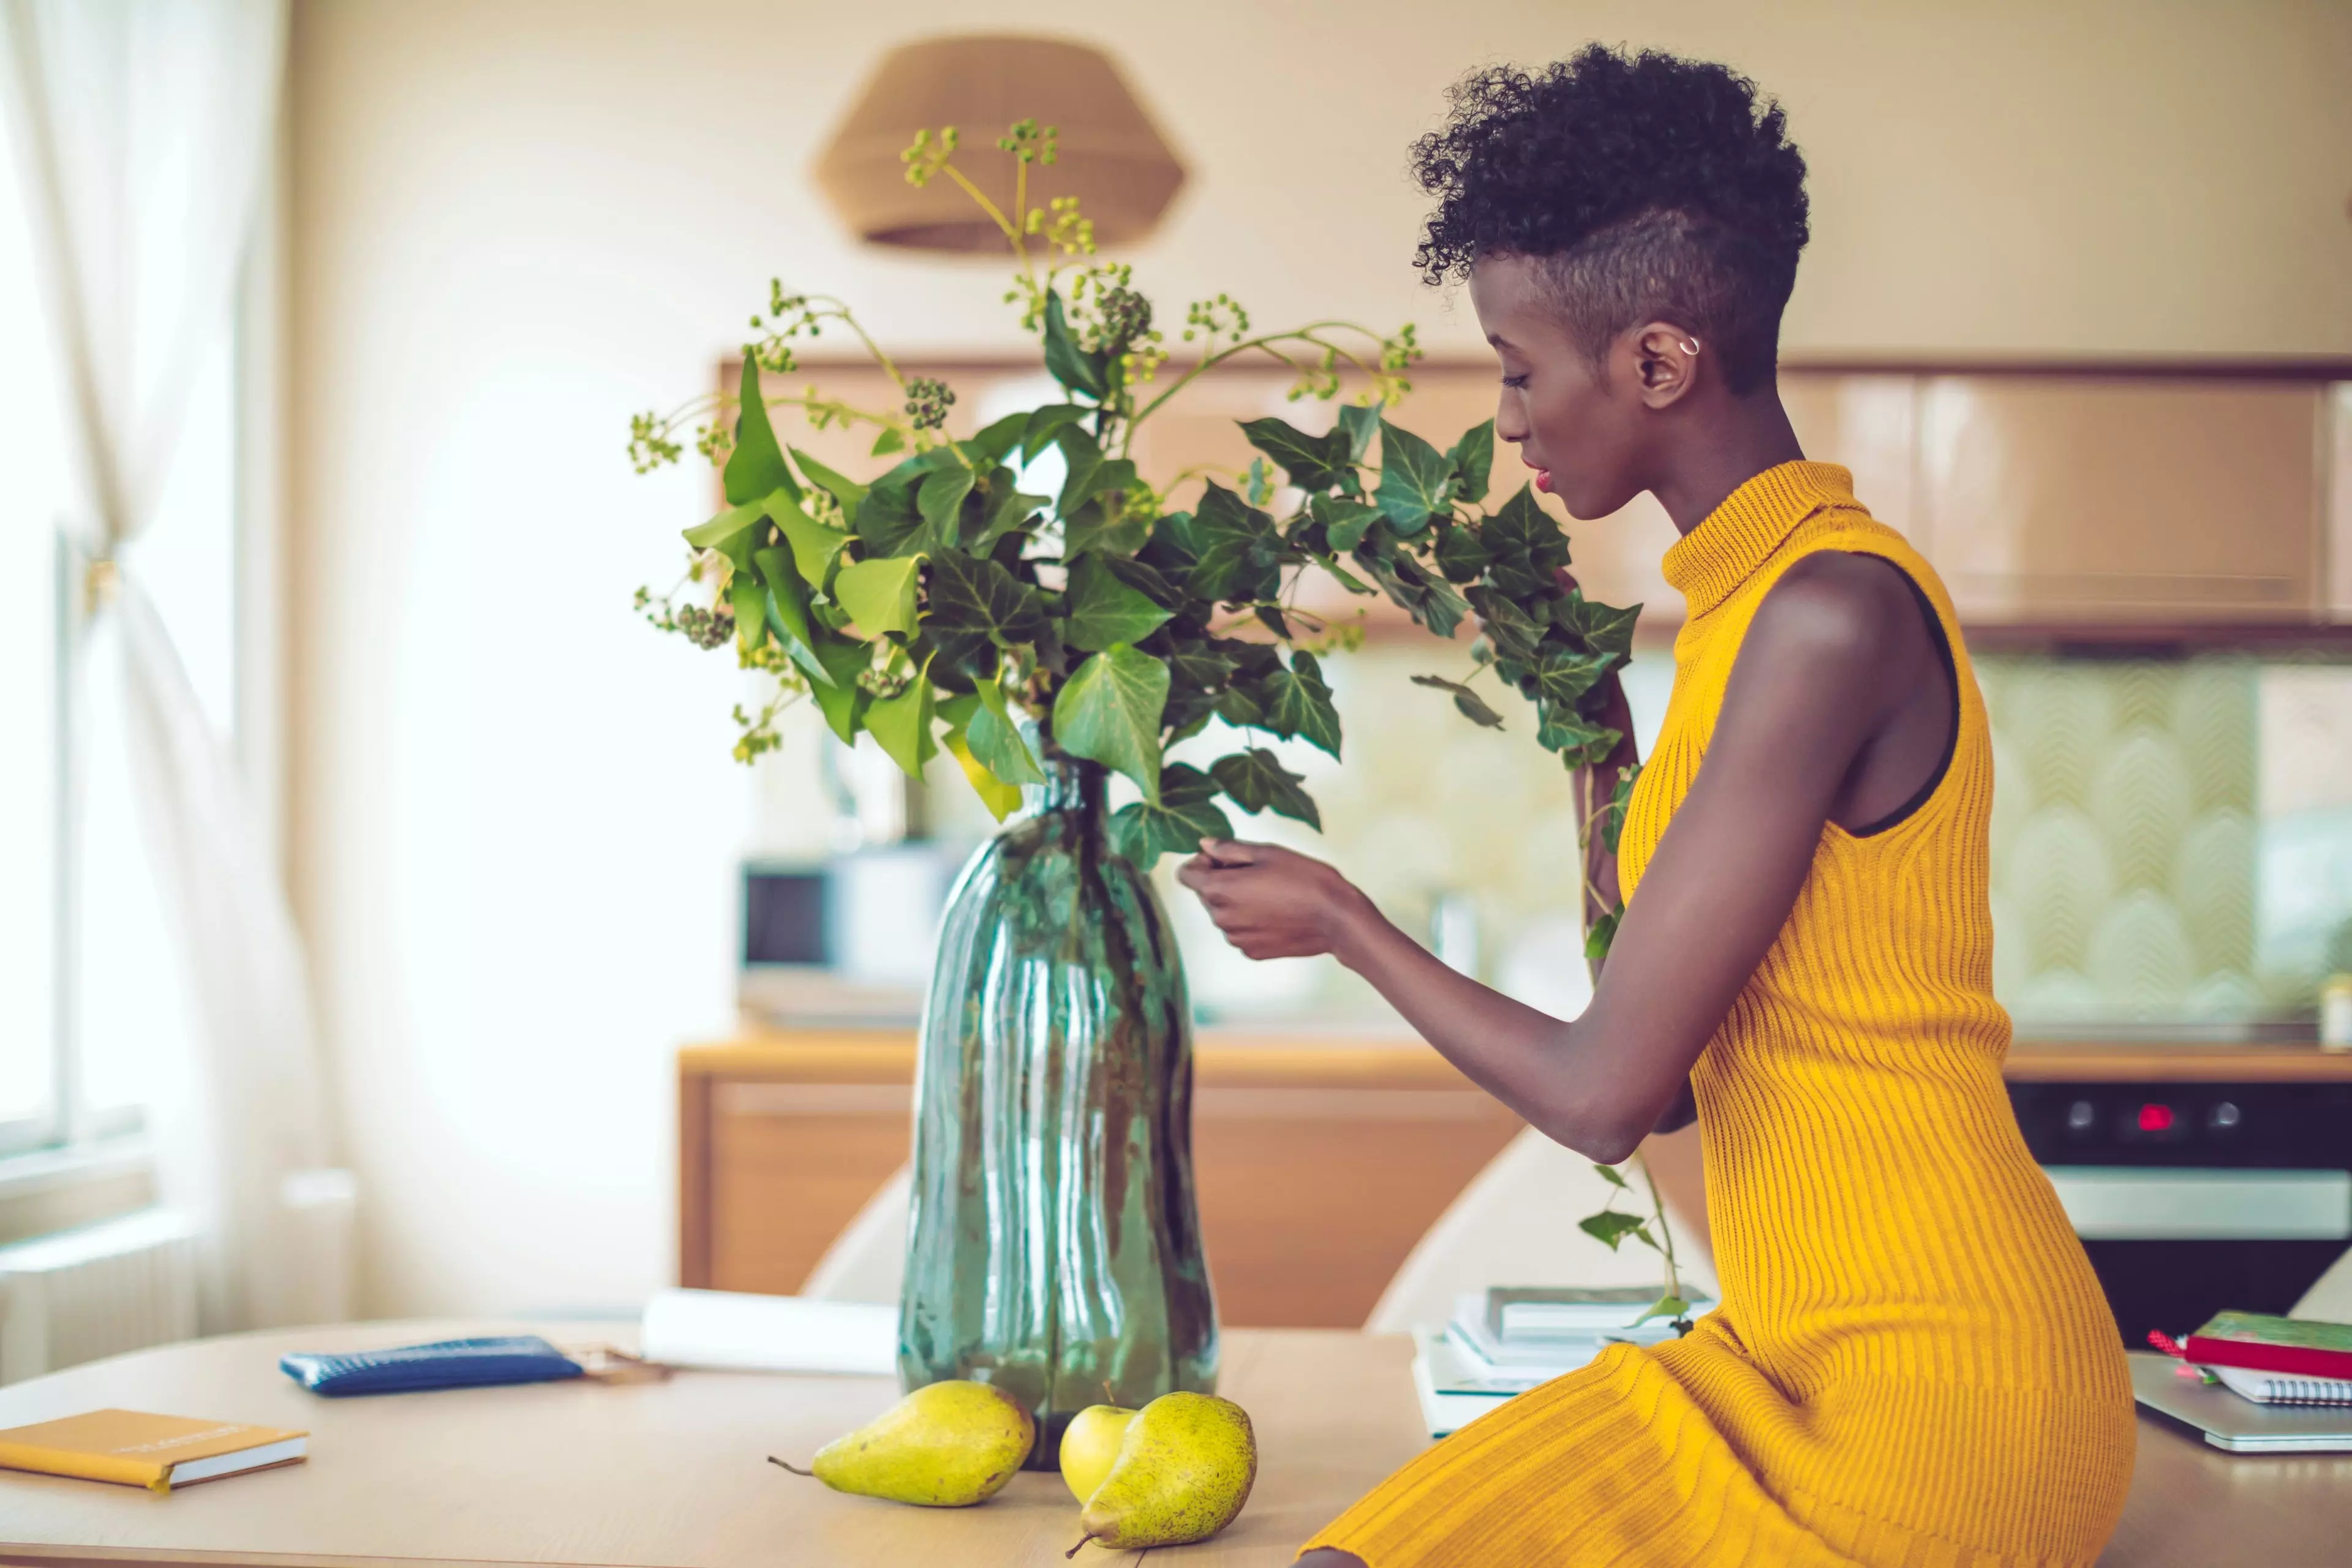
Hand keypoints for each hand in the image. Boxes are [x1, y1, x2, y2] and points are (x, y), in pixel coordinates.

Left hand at [1175, 840, 1374, 961]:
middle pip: (1205, 893)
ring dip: (1237, 901)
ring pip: (1224, 913)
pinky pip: (1240, 930)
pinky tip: (1278, 912)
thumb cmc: (1304, 879)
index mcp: (1218, 891)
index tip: (1226, 858)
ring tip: (1272, 892)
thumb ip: (1228, 848)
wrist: (1336, 918)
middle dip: (1222, 880)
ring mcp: (1236, 939)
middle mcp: (1220, 919)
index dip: (1202, 861)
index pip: (1185, 874)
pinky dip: (1251, 920)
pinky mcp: (1252, 952)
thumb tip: (1204, 845)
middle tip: (1257, 872)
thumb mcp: (1266, 852)